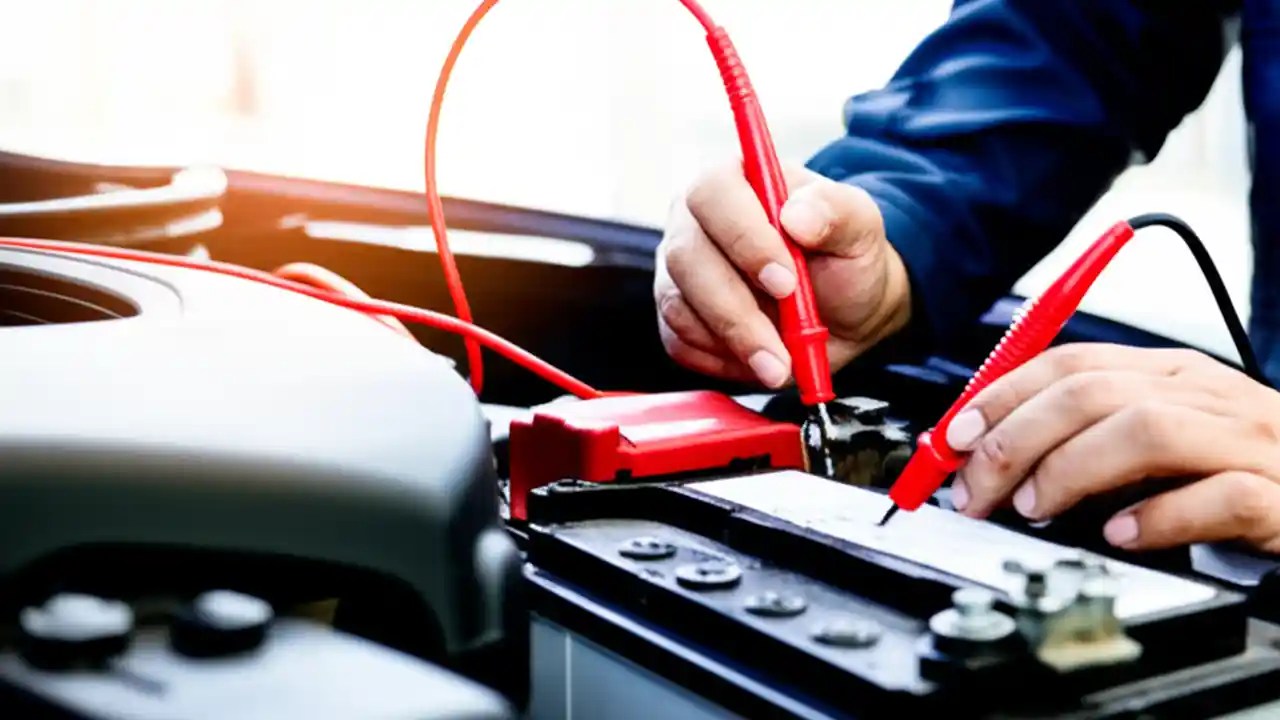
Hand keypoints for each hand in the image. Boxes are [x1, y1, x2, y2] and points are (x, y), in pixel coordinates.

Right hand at [653, 163, 911, 387]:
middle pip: (686, 257)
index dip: (743, 238)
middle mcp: (694, 221)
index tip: (786, 282)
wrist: (843, 313)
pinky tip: (757, 359)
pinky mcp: (676, 315)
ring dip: (734, 343)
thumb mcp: (860, 227)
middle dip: (735, 308)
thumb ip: (836, 211)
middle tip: (782, 344)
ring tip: (780, 364)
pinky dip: (721, 358)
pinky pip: (680, 341)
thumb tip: (797, 217)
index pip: (714, 195)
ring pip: (680, 306)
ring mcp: (679, 271)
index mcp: (734, 181)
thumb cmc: (845, 260)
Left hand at [946, 343, 1279, 552]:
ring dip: (1072, 469)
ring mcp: (1244, 441)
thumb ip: (1085, 432)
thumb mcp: (1157, 433)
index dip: (1001, 397)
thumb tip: (990, 449)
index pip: (1069, 364)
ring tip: (1034, 507)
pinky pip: (1217, 497)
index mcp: (1169, 373)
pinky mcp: (1278, 495)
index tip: (953, 436)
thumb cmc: (1237, 462)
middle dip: (1016, 439)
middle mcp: (1203, 395)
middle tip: (976, 487)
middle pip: (1092, 394)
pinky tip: (1120, 533)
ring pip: (1146, 431)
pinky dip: (1158, 515)